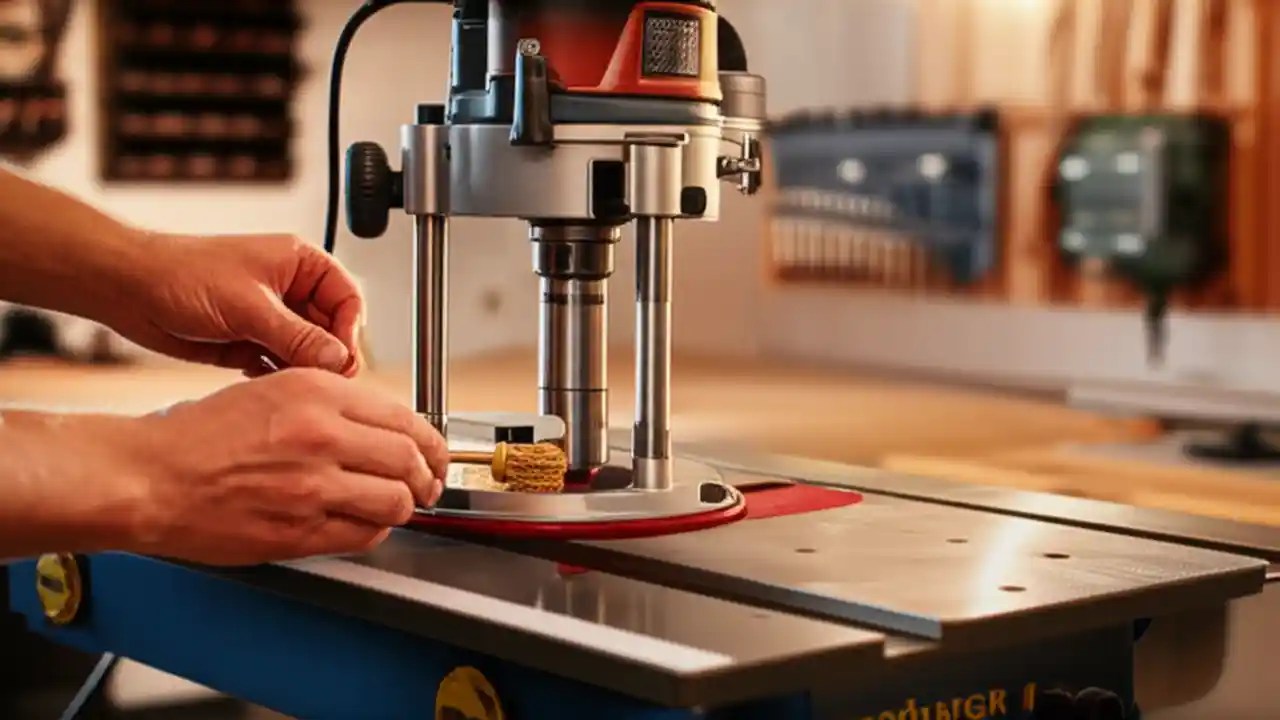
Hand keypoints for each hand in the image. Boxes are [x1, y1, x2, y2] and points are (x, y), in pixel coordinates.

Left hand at [114, 232, 363, 376]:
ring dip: (300, 369)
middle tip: (320, 381)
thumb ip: (299, 337)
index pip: (347, 299)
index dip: (349, 331)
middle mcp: (291, 289)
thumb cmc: (183, 275)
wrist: (128, 289)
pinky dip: (276, 376)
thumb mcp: (250, 307)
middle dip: (325, 356)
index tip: (342, 360)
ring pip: (307, 351)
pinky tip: (261, 377)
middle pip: (331, 329)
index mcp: (300, 263)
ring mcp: (271, 317)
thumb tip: (340, 360)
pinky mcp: (251, 340)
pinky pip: (281, 364)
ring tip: (287, 381)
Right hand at [119, 369, 446, 564]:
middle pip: (411, 458)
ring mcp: (312, 486)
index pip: (405, 417)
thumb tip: (381, 425)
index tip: (433, 450)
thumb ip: (330, 405)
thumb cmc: (199, 436)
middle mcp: (321, 435)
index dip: (431, 440)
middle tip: (429, 483)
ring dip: (406, 505)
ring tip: (401, 505)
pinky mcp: (299, 530)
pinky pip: (364, 534)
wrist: (149, 477)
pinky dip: (375, 530)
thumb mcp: (271, 391)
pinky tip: (366, 523)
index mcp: (316, 392)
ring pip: (396, 500)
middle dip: (429, 475)